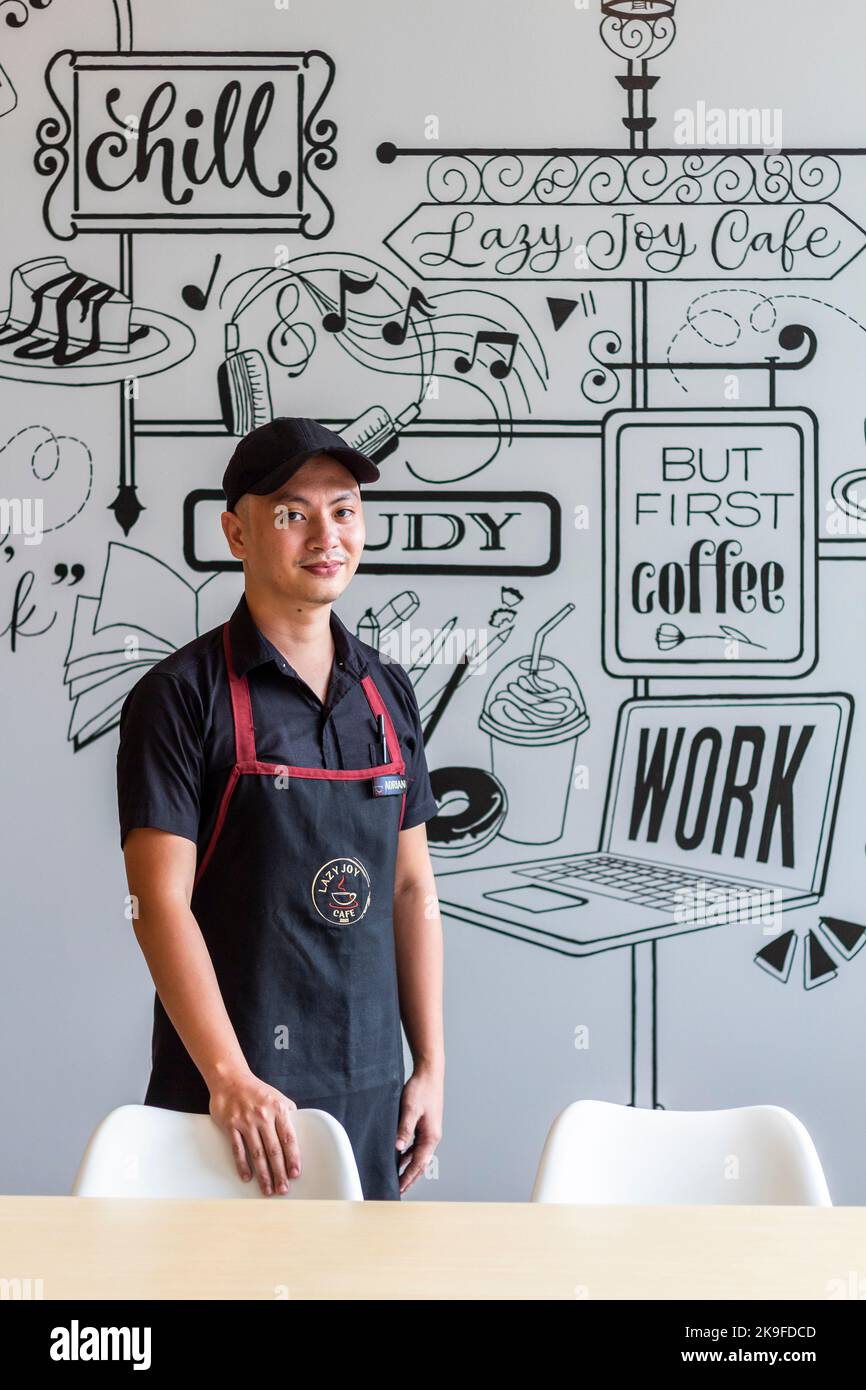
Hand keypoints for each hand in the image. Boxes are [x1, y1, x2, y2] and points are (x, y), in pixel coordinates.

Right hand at [209, 1068, 300, 1195]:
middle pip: (274, 1150)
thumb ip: (287, 1112)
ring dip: (263, 1174)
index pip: (288, 1138)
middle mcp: (263, 1116)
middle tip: (283, 1189)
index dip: (293, 1157)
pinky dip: (242, 1165)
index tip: (295, 1174)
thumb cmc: (255, 1090)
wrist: (230, 1079)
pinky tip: (247, 1177)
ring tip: (268, 1189)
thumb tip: (298, 1127)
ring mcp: (246, 1121)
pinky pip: (238, 1149)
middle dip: (279, 1172)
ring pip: (257, 1153)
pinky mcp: (231, 1125)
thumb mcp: (276, 1096)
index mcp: (278, 1109)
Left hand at [395, 1063, 442, 1194]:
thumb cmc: (421, 1089)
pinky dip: (409, 1155)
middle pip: (421, 1164)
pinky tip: (400, 1157)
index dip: (408, 1177)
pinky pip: (416, 1146)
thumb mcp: (410, 1109)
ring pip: (418, 1156)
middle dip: (410, 1177)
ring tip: (398, 1177)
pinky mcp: (425, 1125)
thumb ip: (404, 1129)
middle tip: (398, 1190)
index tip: (399, 1189)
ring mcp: (429, 1131)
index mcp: (431, 1136)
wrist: (429, 1073)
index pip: (419, 1164)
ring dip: (409, 1167)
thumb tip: (398, 1148)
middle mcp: (432, 1137)